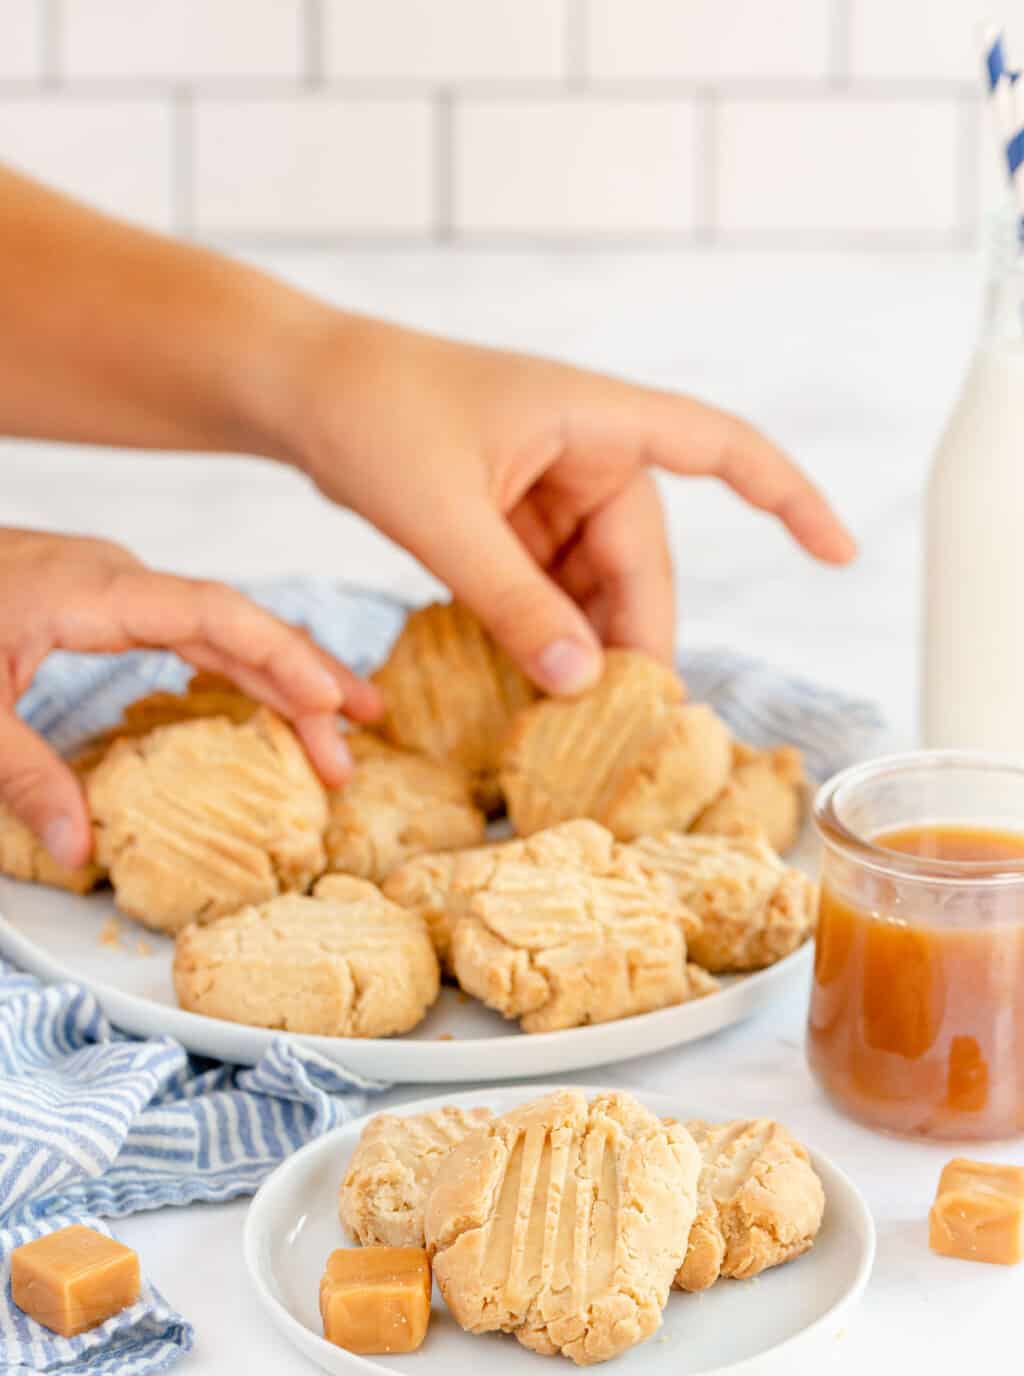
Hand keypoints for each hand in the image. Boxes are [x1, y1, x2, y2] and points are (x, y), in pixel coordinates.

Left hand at [0, 531, 378, 866]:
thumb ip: (20, 776)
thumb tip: (80, 854)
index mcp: (92, 590)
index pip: (216, 615)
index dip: (283, 658)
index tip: (334, 705)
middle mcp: (114, 580)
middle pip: (236, 623)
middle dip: (303, 681)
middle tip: (356, 746)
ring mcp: (108, 586)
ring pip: (219, 625)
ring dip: (278, 675)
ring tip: (338, 726)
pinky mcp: (96, 600)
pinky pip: (189, 628)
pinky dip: (236, 665)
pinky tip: (260, 698)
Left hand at [287, 317, 854, 691]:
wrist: (297, 391)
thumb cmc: (370, 417)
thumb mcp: (444, 518)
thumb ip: (514, 602)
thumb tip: (581, 684)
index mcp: (594, 418)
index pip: (722, 448)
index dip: (788, 499)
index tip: (838, 552)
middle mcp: (587, 450)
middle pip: (645, 558)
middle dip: (636, 637)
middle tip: (628, 723)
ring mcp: (548, 488)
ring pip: (597, 584)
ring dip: (588, 646)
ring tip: (574, 723)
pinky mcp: (511, 519)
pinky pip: (551, 588)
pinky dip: (547, 635)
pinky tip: (537, 689)